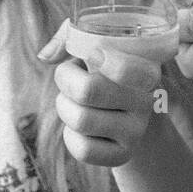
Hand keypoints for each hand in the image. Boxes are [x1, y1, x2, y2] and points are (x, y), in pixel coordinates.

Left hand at [39, 21, 162, 167]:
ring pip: (81, 120)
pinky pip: (82, 149)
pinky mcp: (122, 156)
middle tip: (67, 74)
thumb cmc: (106, 69)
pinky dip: (70, 135)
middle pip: (88, 90)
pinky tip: (78, 126)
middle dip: (66, 79)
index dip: (100, 59)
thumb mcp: (98, 44)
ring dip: (64, 106)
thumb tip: (45, 56)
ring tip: (72, 100)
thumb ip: (71, 36)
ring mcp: (136, 132)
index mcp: (147, 70)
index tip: (90, 54)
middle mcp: (147, 102)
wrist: (130, 113)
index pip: (125, 69)